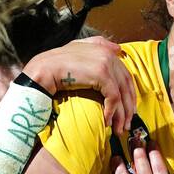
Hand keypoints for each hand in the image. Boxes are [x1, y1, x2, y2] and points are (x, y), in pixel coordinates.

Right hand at [22, 36, 137, 134]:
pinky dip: (112, 111)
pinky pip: (113, 96)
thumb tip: (118, 49)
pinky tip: (106, 121)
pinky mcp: (102, 74)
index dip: (129, 94)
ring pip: (121, 93)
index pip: (125, 74)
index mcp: (104, 49)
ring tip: (119, 128)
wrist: (44, 69)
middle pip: (127, 85)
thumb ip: (98, 45)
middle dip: (128, 107)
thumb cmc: (56, 63)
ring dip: (122, 114)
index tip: (129, 110)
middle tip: (126, 124)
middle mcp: (108, 54)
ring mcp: (106, 63)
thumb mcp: (78, 49)